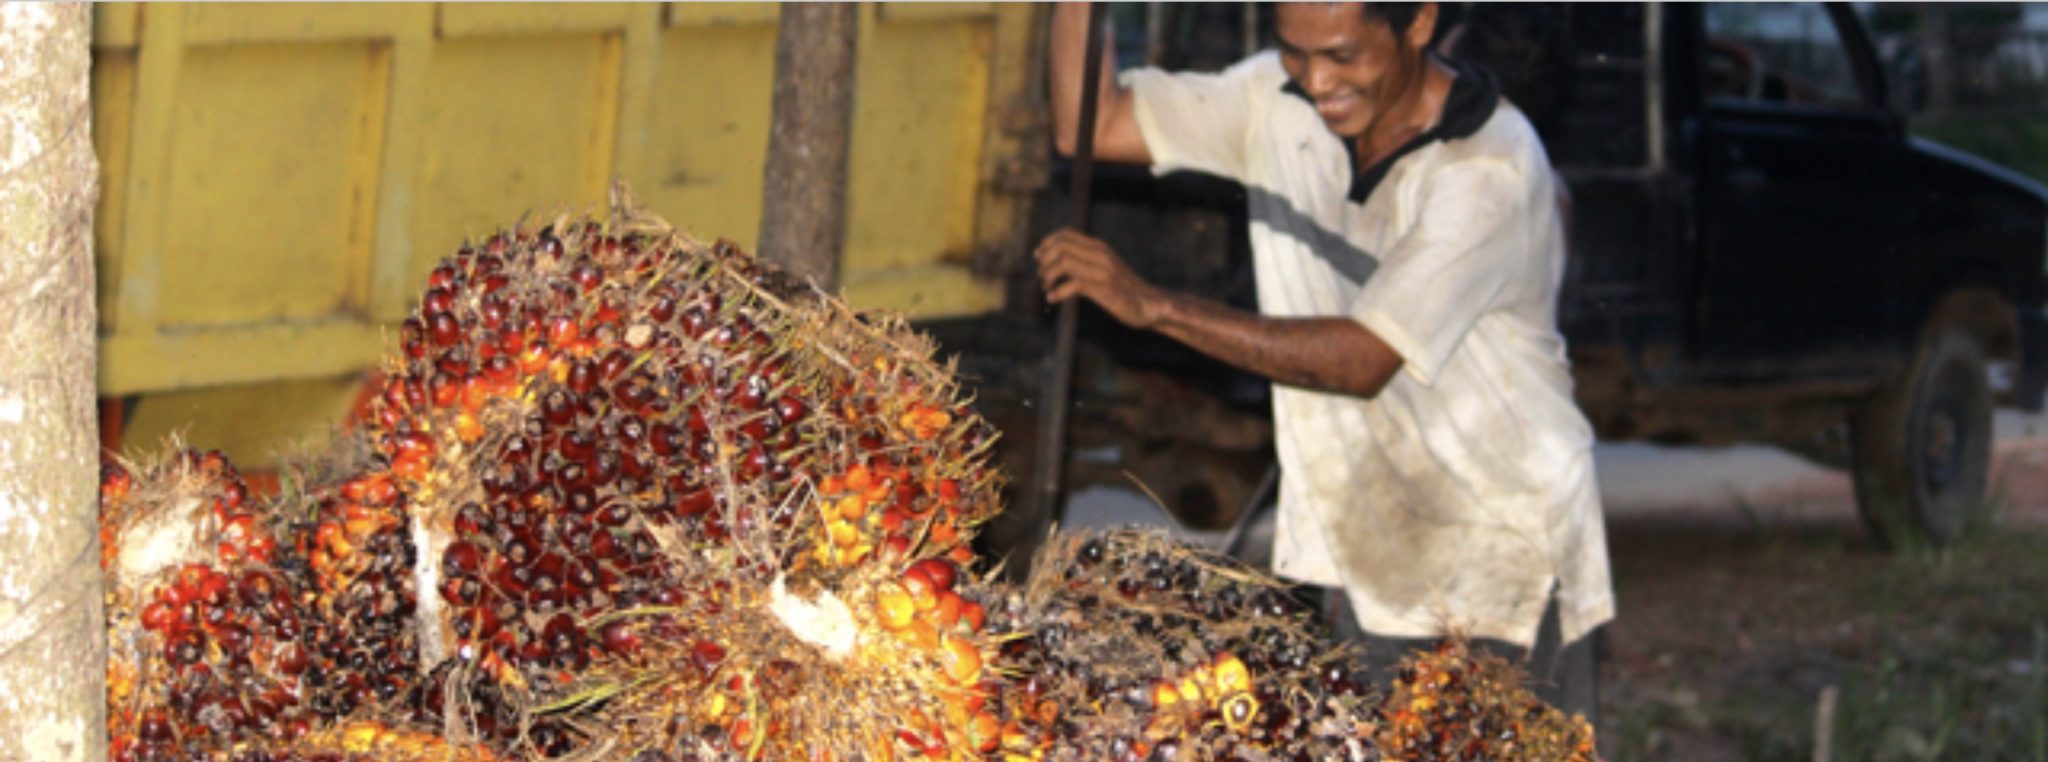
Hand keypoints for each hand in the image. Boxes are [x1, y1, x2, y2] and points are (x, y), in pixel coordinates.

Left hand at [1034, 228, 1161, 328]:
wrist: (1151, 305)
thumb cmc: (1125, 289)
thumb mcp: (1105, 267)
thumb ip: (1087, 259)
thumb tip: (1060, 256)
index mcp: (1100, 247)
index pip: (1066, 233)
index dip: (1047, 243)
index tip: (1039, 257)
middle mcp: (1101, 254)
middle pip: (1061, 244)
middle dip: (1044, 260)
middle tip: (1041, 276)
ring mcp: (1103, 271)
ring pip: (1064, 261)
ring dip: (1048, 276)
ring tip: (1046, 289)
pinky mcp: (1104, 289)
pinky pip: (1074, 284)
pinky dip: (1058, 292)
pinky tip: (1053, 300)